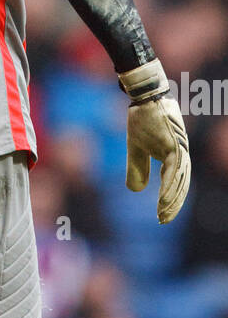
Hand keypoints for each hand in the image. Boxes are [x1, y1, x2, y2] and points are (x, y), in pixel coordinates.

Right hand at [118, 59, 190, 223]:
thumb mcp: (135, 148)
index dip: (170, 199)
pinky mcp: (175, 144)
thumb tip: (137, 191)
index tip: (162, 216)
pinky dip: (169, 186)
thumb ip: (137, 168)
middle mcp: (181, 153)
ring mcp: (179, 148)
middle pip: (180, 184)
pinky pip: (174, 170)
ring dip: (171, 199)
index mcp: (174, 155)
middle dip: (172, 204)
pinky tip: (163, 199)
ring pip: (179, 179)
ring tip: (163, 214)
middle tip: (163, 220)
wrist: (144, 97)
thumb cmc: (142, 119)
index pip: (175, 181)